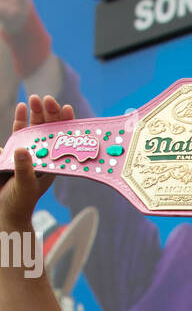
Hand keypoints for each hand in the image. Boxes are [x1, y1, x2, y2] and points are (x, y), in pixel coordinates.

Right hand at [0, 95, 71, 225]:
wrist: (4, 212)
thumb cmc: (19, 203)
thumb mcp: (23, 186)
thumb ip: (23, 169)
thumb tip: (21, 149)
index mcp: (53, 163)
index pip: (62, 140)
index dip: (66, 124)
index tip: (67, 109)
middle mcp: (43, 155)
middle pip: (49, 130)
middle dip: (49, 114)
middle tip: (48, 99)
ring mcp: (29, 152)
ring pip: (34, 128)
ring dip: (36, 114)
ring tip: (35, 98)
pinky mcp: (15, 151)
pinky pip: (19, 133)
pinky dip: (21, 120)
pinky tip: (22, 107)